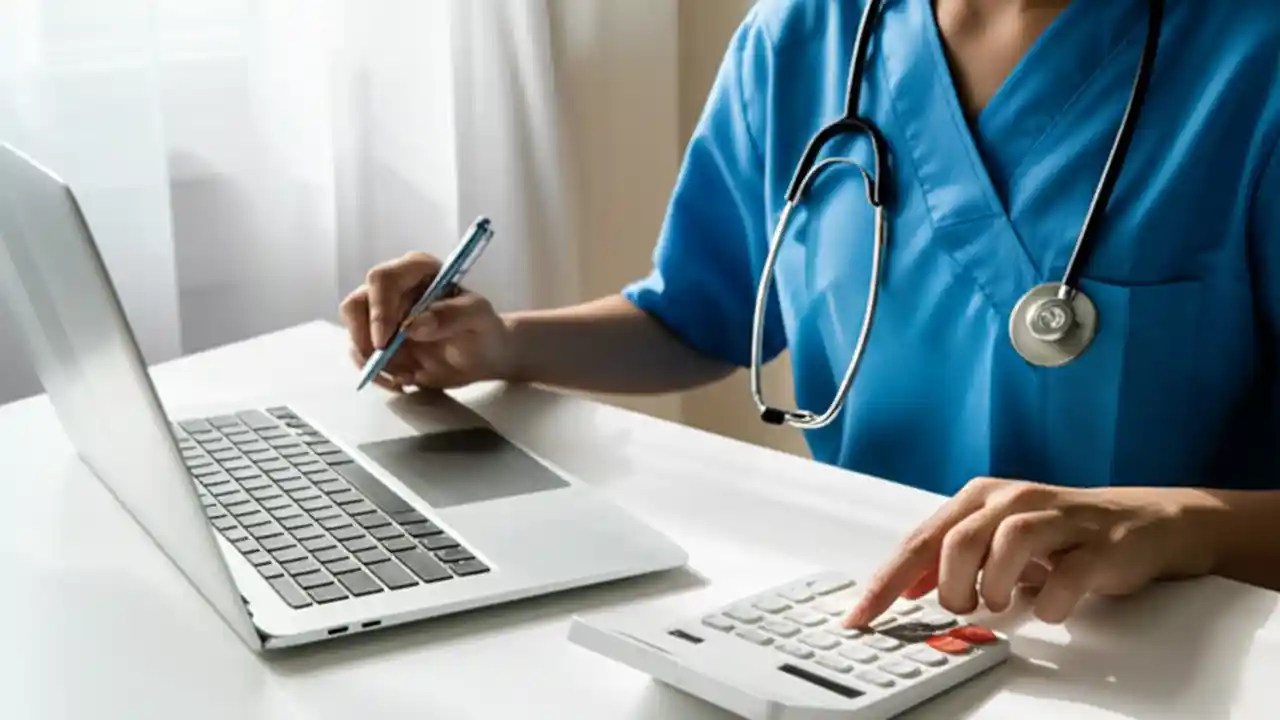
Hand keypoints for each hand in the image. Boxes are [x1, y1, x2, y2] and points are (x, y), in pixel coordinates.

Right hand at [339, 252, 514, 391]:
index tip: (385, 341)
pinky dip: (376, 372)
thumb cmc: (482, 328)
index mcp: (417, 270)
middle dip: (363, 337)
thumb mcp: (478, 318)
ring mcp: (382, 314)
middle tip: (381, 362)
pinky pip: (361, 354)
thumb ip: (451, 315)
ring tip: (405, 376)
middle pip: (356, 303)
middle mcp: (393, 288)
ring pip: (354, 331)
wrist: (481, 355)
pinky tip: (402, 382)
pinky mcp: (378, 340)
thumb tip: (413, 325)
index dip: (378, 309)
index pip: (383, 279)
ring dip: (370, 359)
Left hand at [845, 478, 1219, 625]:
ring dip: (995, 586)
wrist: (1142, 522)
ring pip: (1008, 543)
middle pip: (959, 540)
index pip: (920, 541)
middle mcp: (1013, 499)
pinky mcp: (1098, 544)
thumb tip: (906, 587)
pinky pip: (1068, 574)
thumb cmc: (1058, 535)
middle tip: (963, 606)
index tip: (862, 615)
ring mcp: (1058, 519)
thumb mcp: (994, 540)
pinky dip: (1051, 601)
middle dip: (951, 586)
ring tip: (1001, 603)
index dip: (888, 581)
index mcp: (979, 498)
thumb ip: (950, 559)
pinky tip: (1047, 608)